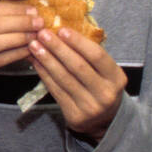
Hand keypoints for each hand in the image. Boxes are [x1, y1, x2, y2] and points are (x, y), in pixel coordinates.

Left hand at [28, 27, 126, 141]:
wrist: (104, 121)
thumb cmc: (101, 87)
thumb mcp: (105, 72)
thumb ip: (89, 56)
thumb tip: (62, 32)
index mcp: (116, 78)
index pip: (97, 56)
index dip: (78, 42)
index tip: (62, 30)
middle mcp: (105, 93)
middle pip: (78, 66)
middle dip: (58, 48)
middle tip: (42, 34)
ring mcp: (90, 106)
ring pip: (64, 78)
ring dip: (47, 60)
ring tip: (34, 46)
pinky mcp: (75, 115)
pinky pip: (56, 90)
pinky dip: (44, 74)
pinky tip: (36, 62)